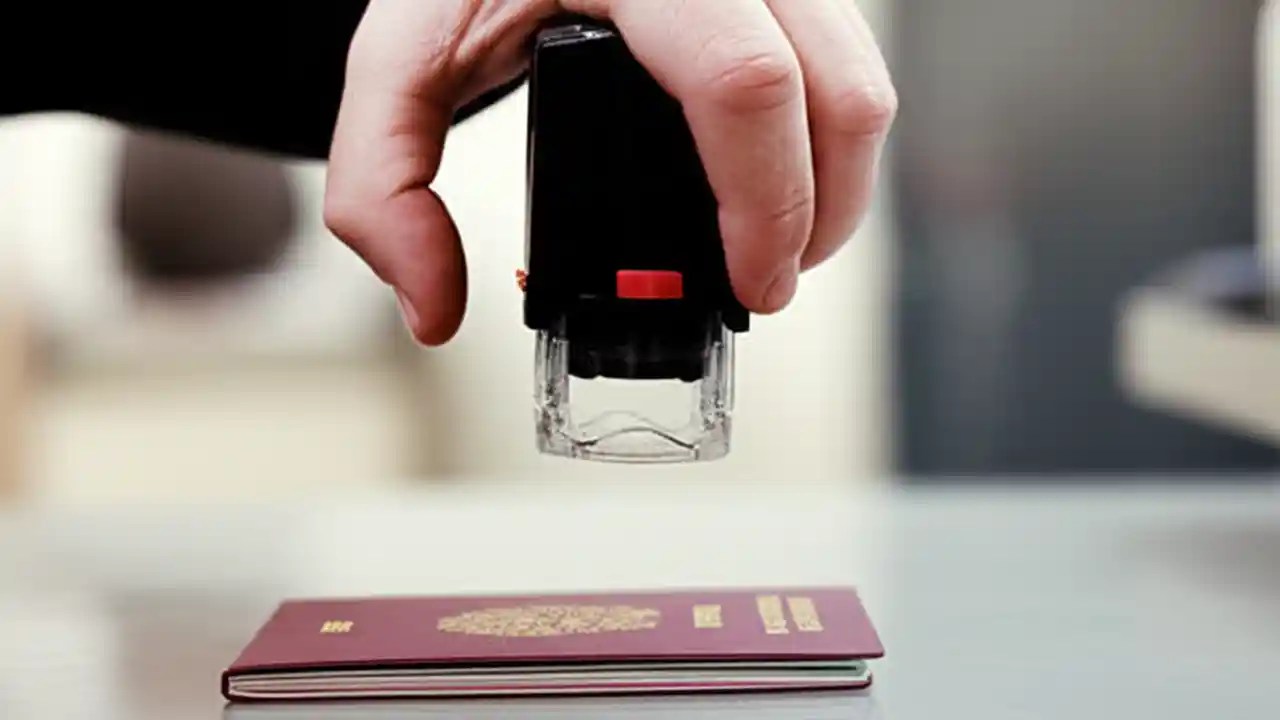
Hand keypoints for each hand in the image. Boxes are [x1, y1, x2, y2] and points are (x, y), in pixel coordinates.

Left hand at [325, 0, 896, 344]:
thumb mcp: (399, 65)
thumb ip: (386, 188)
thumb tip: (434, 307)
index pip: (741, 82)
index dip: (765, 204)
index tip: (751, 283)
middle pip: (833, 90)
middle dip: (819, 216)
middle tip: (767, 284)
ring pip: (858, 76)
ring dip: (838, 181)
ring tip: (779, 244)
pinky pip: (846, 56)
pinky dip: (828, 135)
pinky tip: (785, 177)